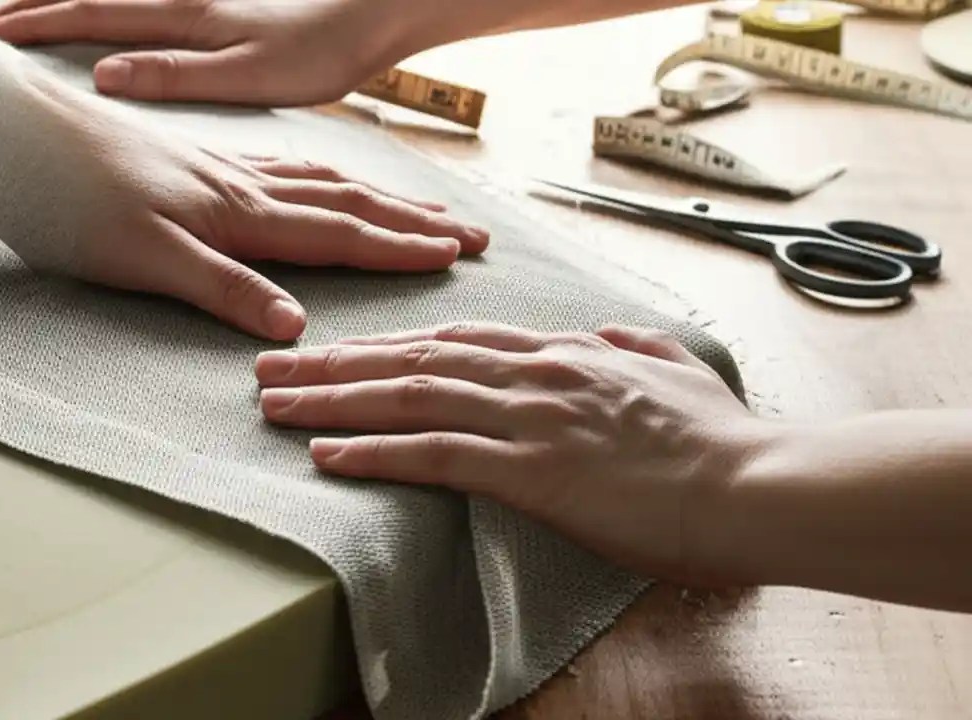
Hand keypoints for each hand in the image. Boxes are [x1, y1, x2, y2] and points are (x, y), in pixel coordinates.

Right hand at [0, 0, 418, 104]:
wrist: (365, 22)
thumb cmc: (314, 54)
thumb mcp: (245, 77)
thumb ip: (175, 75)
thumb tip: (106, 75)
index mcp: (182, 21)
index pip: (90, 18)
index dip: (37, 26)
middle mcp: (181, 5)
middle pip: (91, 1)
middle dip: (35, 10)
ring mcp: (196, 8)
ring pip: (113, 1)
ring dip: (64, 8)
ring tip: (23, 18)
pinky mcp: (214, 19)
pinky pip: (141, 10)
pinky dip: (107, 15)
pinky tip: (102, 31)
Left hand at [2, 73, 486, 339]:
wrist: (11, 133)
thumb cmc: (69, 200)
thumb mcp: (145, 258)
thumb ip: (222, 288)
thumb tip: (294, 330)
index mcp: (236, 214)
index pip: (336, 235)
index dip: (399, 248)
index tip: (453, 257)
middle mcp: (239, 185)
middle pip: (344, 202)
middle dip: (409, 221)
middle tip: (465, 232)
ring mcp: (217, 167)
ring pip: (316, 178)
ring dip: (373, 196)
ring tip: (414, 205)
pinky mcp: (191, 160)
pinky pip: (277, 164)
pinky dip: (318, 174)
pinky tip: (315, 175)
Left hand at [253, 323, 774, 583]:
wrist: (753, 484)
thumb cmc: (718, 439)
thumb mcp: (676, 369)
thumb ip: (634, 346)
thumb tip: (609, 334)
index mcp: (563, 351)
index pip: (454, 340)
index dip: (386, 344)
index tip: (337, 350)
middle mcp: (534, 372)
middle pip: (412, 358)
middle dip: (334, 364)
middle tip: (272, 369)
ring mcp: (529, 416)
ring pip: (409, 396)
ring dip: (333, 402)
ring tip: (275, 406)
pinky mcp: (531, 469)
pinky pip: (435, 454)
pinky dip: (375, 452)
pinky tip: (327, 457)